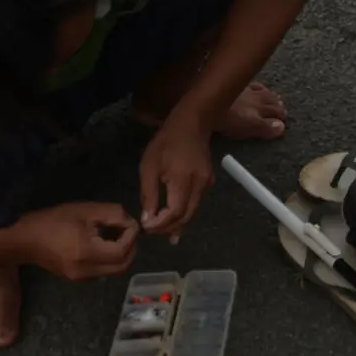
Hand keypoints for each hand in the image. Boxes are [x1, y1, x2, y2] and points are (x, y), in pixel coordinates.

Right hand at [20, 201, 139, 281]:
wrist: (25, 240)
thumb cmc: (53, 220)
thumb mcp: (85, 210)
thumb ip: (112, 214)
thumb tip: (130, 222)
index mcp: (87, 253)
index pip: (122, 251)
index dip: (131, 236)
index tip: (130, 222)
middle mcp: (86, 271)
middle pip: (122, 266)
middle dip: (131, 248)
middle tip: (128, 231)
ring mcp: (82, 279)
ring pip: (114, 271)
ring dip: (122, 255)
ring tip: (117, 235)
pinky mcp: (77, 279)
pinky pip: (103, 272)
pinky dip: (110, 260)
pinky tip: (104, 244)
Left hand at [139, 116, 214, 241]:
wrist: (192, 124)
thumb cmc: (166, 142)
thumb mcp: (149, 166)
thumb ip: (148, 194)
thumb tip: (148, 220)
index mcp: (182, 179)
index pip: (175, 212)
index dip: (161, 224)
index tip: (146, 228)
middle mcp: (199, 185)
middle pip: (186, 216)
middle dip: (169, 228)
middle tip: (152, 232)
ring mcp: (207, 184)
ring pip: (193, 212)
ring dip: (177, 223)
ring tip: (161, 230)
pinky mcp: (209, 182)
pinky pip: (196, 203)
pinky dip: (184, 213)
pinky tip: (174, 217)